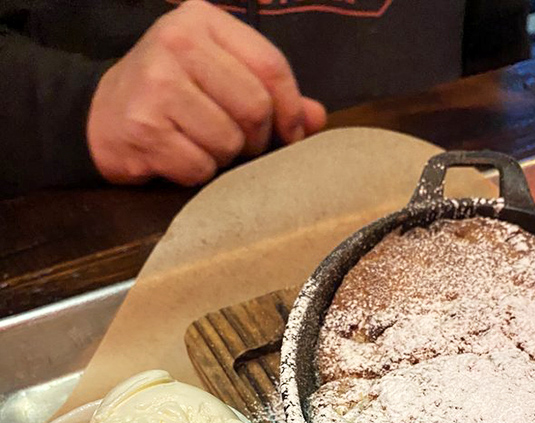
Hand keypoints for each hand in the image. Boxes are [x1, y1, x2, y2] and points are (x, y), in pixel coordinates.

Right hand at [86, 0, 326, 185]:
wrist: (100, 115)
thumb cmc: (169, 95)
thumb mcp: (217, 74)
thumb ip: (268, 91)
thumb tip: (317, 118)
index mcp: (201, 20)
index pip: (271, 66)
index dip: (290, 109)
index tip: (291, 133)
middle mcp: (176, 44)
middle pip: (255, 107)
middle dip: (256, 138)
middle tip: (240, 145)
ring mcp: (156, 85)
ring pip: (229, 141)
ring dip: (224, 157)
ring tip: (202, 146)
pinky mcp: (144, 128)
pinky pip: (200, 167)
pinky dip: (197, 173)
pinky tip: (179, 157)